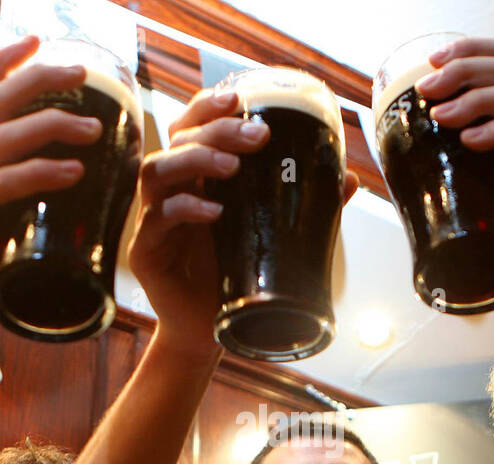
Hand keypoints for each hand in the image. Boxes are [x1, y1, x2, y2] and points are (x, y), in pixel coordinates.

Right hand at [0, 36, 105, 367]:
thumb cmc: (2, 259)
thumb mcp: (16, 207)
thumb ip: (32, 178)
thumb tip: (85, 154)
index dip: (4, 61)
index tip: (37, 38)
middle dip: (37, 79)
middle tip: (82, 71)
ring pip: (3, 137)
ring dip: (53, 125)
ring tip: (94, 128)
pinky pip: (3, 183)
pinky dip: (41, 172)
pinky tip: (73, 170)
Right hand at [129, 87, 359, 358]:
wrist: (209, 334)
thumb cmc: (235, 279)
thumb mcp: (271, 237)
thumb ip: (303, 207)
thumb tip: (349, 180)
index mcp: (196, 179)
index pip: (191, 126)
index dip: (209, 107)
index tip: (241, 99)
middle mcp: (170, 192)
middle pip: (177, 140)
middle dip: (216, 130)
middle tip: (256, 137)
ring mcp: (153, 221)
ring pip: (157, 171)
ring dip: (195, 160)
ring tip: (232, 168)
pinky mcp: (145, 252)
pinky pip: (157, 220)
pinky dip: (185, 209)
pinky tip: (214, 212)